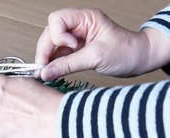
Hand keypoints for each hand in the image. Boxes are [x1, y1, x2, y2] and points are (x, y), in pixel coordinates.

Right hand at [35, 8, 169, 79]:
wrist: (140, 60)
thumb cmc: (126, 51)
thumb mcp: (95, 57)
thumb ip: (68, 65)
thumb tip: (46, 72)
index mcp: (85, 18)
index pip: (57, 20)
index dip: (57, 35)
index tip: (69, 48)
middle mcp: (78, 26)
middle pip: (50, 33)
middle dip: (45, 50)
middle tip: (43, 68)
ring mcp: (75, 38)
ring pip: (51, 45)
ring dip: (47, 59)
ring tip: (46, 73)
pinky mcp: (75, 51)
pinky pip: (58, 55)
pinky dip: (53, 64)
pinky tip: (51, 72)